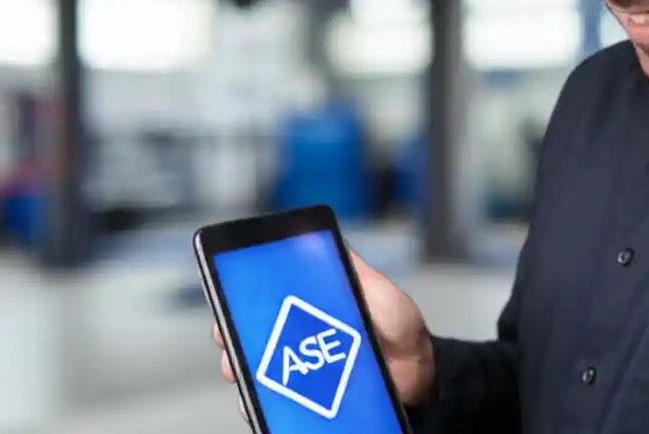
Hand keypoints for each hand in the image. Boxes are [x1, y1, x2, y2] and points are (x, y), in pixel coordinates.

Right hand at [211, 249, 436, 421]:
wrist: (421, 374)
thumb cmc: (399, 327)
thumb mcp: (382, 293)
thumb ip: (356, 272)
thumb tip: (327, 242)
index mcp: (311, 308)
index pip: (266, 300)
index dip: (242, 298)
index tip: (229, 299)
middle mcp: (299, 339)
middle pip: (253, 335)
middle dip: (233, 336)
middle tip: (228, 339)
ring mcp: (302, 371)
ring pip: (259, 370)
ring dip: (243, 371)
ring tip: (240, 372)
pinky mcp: (309, 400)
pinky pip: (279, 404)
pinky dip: (264, 405)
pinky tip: (259, 404)